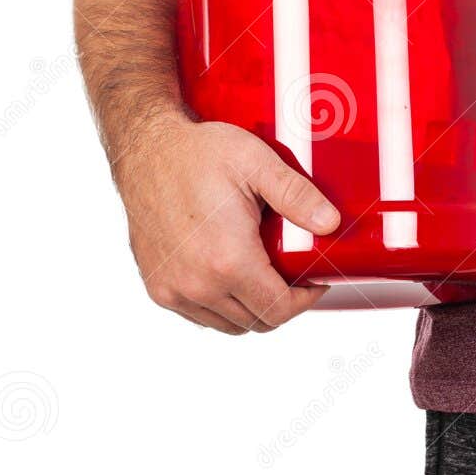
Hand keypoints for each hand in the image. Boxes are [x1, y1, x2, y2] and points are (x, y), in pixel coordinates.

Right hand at [114, 116, 339, 333]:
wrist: (144, 150)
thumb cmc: (198, 153)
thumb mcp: (257, 163)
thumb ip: (297, 195)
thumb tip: (331, 223)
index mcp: (227, 260)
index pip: (279, 309)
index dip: (306, 300)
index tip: (315, 281)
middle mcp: (197, 284)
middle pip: (258, 321)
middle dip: (284, 303)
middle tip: (295, 277)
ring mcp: (173, 289)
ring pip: (230, 324)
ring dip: (254, 308)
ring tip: (266, 277)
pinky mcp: (157, 287)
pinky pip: (201, 316)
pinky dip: (223, 307)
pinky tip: (235, 279)